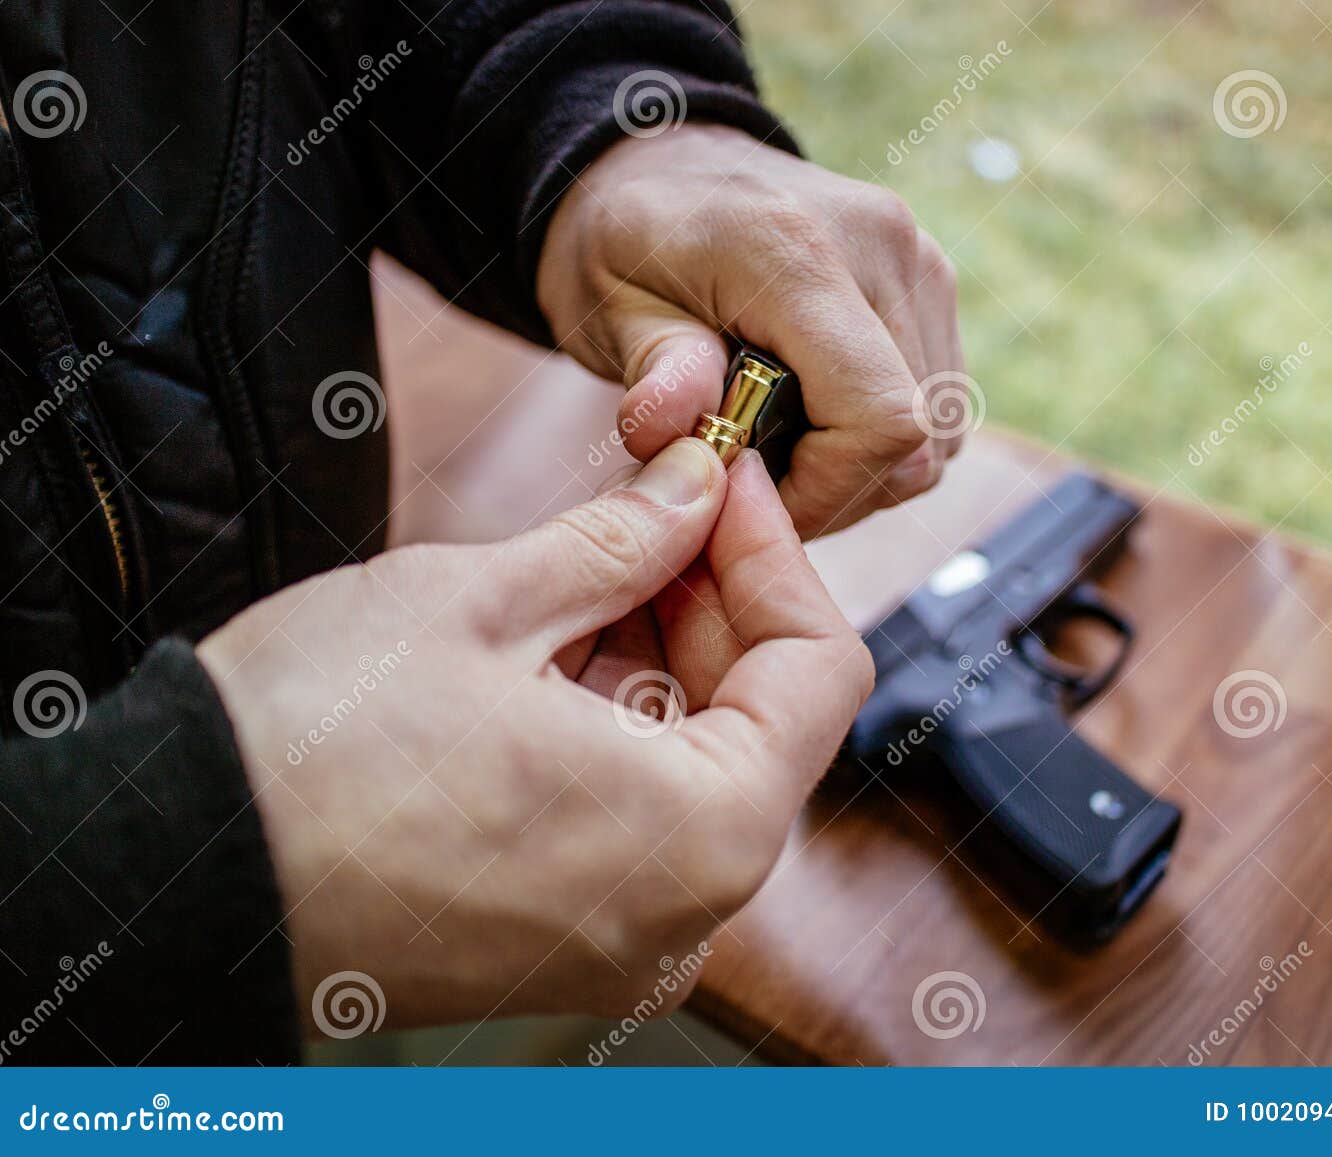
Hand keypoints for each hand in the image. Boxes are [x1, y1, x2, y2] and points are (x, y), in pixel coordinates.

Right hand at [197, 439, 871, 1030]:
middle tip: (652, 498)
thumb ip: (625, 540)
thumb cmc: (316, 747)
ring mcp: (624, 936)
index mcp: (703, 834)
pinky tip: (550, 646)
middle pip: (760, 718)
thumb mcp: (485, 602)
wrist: (173, 874)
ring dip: (656, 653)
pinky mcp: (562, 939)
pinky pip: (631, 814)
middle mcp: (685, 909)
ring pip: (693, 764)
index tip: (723, 477)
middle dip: (712, 596)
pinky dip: (613, 724)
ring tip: (585, 561)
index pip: (818, 670)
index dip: (774, 552)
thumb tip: (698, 486)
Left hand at [537, 124, 967, 539]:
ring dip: (868, 471)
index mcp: (798, 251)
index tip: (756, 501)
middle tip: (760, 488)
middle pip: (918, 436)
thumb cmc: (628, 238)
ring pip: (940, 431)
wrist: (665, 160)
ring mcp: (921, 261)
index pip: (880, 417)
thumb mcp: (605, 301)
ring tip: (786, 457)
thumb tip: (673, 434)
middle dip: (840, 489)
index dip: (828, 489)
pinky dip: (887, 440)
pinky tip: (819, 428)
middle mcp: (883, 247)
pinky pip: (939, 403)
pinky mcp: (933, 282)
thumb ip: (653, 367)